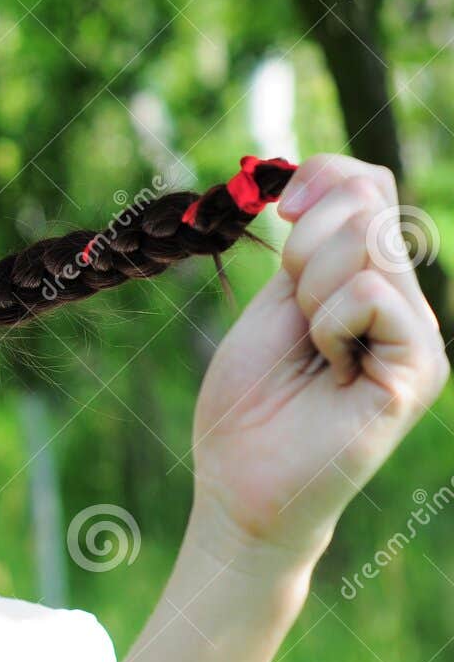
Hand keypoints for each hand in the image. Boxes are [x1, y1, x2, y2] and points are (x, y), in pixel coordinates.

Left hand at [191, 154, 448, 563]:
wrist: (241, 483)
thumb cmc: (251, 403)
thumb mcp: (274, 305)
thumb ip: (309, 249)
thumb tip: (331, 180)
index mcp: (371, 282)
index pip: (369, 186)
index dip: (324, 178)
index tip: (282, 208)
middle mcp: (407, 303)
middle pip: (368, 203)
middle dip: (303, 248)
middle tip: (297, 318)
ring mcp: (420, 334)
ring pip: (366, 243)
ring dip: (309, 291)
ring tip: (314, 349)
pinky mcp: (421, 367)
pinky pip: (371, 294)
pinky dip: (330, 321)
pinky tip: (331, 367)